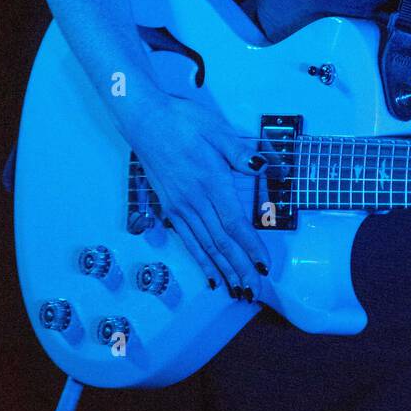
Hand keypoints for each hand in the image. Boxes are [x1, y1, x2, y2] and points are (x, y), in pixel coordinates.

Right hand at [113, 85, 273, 299]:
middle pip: (221, 241)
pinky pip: (188, 239)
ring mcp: (180, 206)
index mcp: (209, 181)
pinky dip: (200, 259)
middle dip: (240, 267)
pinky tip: (210, 274)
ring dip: (223, 269)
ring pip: (205, 246)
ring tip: (238, 289)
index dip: (250, 246)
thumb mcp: (217, 130)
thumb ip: (240, 153)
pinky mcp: (170, 207)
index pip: (234, 223)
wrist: (144, 120)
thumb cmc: (183, 121)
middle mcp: (194, 200)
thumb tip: (265, 168)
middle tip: (255, 290)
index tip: (264, 265)